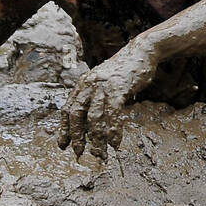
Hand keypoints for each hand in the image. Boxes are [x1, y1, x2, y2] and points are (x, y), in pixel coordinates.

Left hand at [57, 40, 157, 158]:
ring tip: (100, 154)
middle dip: (77, 136)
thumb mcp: (105, 82)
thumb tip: (94, 120)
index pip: (68, 109)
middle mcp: (89, 85)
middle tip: (79, 153)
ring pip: (95, 118)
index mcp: (83, 84)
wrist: (142, 51)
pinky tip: (115, 142)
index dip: (65, 129)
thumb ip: (97, 97)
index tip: (63, 145)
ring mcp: (103, 86)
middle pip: (77, 115)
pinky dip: (113, 130)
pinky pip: (113, 114)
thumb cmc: (125, 70)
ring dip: (97, 139)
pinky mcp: (118, 89)